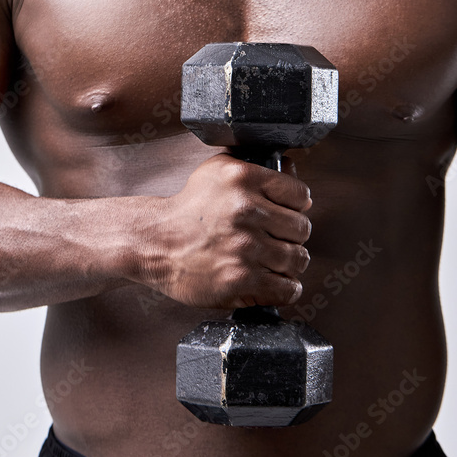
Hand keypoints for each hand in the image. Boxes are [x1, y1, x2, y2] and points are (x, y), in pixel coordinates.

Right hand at [149, 154, 311, 309]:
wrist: (155, 243)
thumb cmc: (187, 210)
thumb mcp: (217, 172)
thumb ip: (256, 168)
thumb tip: (294, 173)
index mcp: (244, 178)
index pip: (300, 195)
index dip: (296, 207)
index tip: (285, 215)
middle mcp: (246, 210)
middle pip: (301, 229)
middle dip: (291, 236)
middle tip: (275, 240)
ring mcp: (245, 247)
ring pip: (297, 259)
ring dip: (288, 263)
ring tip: (273, 261)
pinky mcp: (241, 279)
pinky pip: (286, 288)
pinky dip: (285, 289)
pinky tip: (274, 282)